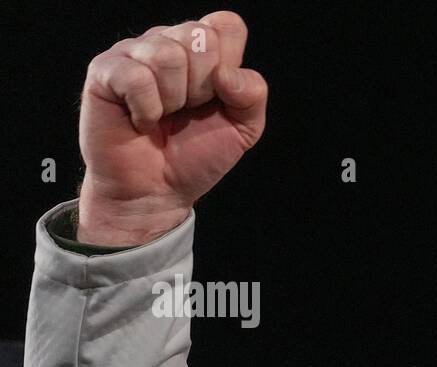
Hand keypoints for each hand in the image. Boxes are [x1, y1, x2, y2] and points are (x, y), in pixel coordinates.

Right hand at [77, 10, 267, 244]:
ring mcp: (133, 52)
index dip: (228, 65)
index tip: (217, 98)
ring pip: (168, 55)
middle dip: (203, 87)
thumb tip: (228, 73)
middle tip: (186, 111)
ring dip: (173, 100)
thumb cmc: (194, 156)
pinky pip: (137, 76)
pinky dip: (147, 109)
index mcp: (201, 50)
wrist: (157, 191)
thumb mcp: (243, 129)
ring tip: (163, 116)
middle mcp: (166, 42)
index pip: (226, 25)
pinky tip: (142, 121)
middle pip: (199, 37)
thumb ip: (252, 95)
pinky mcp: (105, 70)